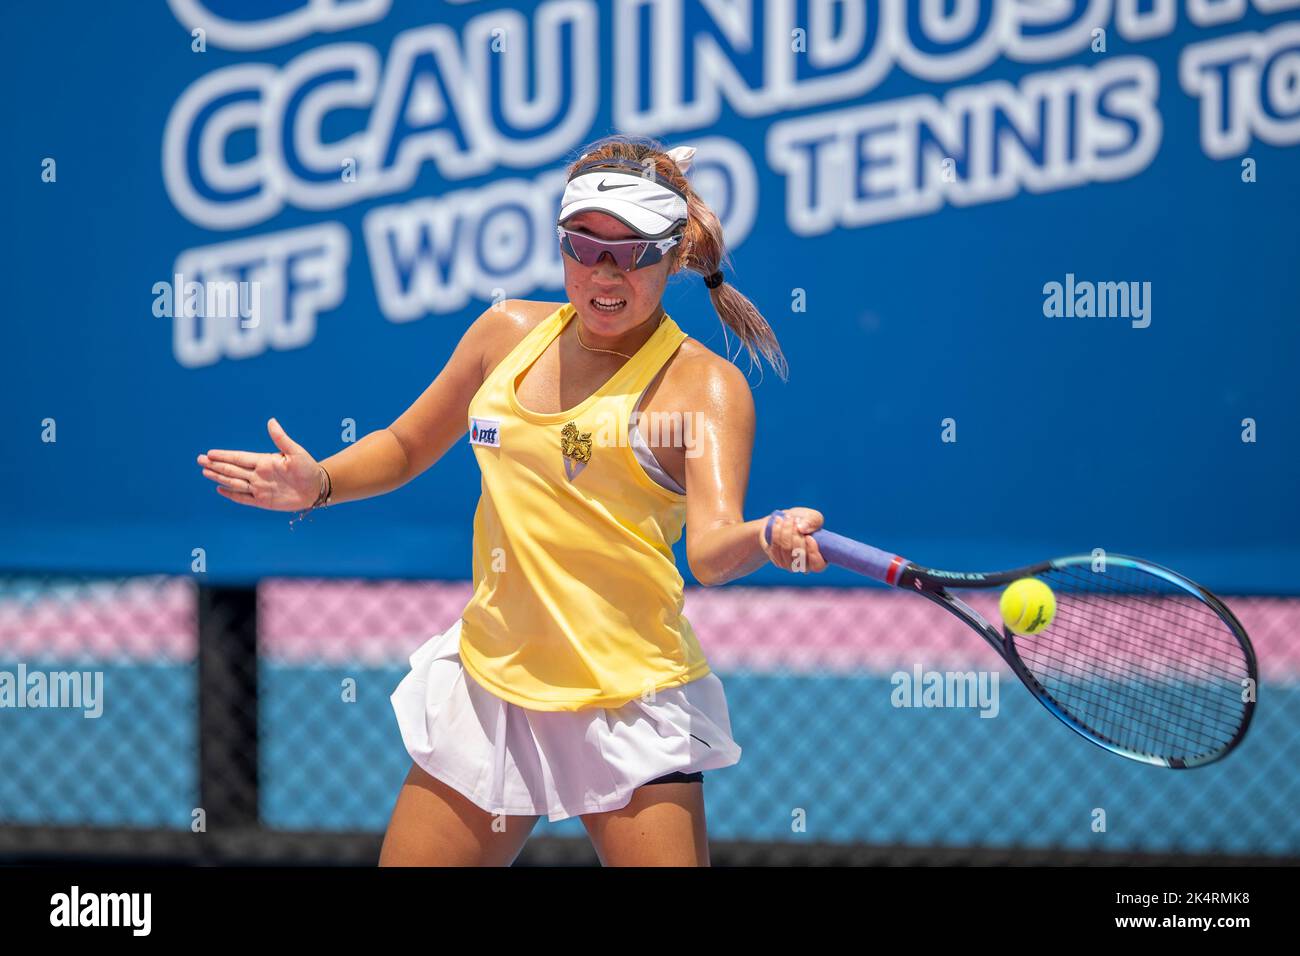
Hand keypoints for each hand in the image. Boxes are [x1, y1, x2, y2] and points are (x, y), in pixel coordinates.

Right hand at [197, 418, 321, 510]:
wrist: (317, 487)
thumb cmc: (308, 468)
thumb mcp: (295, 452)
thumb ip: (281, 439)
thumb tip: (271, 421)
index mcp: (264, 461)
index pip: (239, 458)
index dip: (224, 456)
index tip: (209, 453)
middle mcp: (258, 474)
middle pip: (232, 469)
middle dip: (215, 465)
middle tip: (199, 460)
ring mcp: (260, 488)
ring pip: (234, 482)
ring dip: (219, 477)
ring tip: (205, 472)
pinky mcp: (263, 501)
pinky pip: (243, 498)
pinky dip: (231, 494)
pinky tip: (220, 488)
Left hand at [761, 507, 827, 573]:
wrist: (786, 521)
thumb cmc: (804, 521)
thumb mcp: (812, 517)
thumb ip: (811, 522)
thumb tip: (801, 528)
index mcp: (819, 559)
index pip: (817, 565)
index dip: (813, 552)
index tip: (809, 537)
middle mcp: (804, 566)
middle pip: (798, 555)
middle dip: (796, 534)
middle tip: (795, 519)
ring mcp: (789, 565)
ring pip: (786, 550)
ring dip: (786, 531)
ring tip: (787, 517)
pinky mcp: (777, 560)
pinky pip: (775, 547)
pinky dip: (776, 532)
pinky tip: (778, 522)